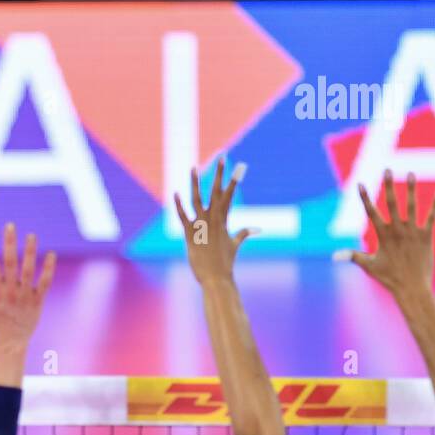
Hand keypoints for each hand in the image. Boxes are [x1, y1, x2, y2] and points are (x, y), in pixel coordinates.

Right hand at [0, 224, 55, 349]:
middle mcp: (10, 292)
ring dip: (30, 252)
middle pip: (10, 263)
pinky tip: (51, 255)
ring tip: (31, 236)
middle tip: (10, 226)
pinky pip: (45, 283)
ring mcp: (25, 296)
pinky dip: (48, 270)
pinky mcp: (37, 301)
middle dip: (9, 243)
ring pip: (29, 271)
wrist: (9, 343)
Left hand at [174, 158, 253, 284]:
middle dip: (219, 173)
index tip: (240, 165)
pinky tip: (175, 193)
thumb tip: (259, 229)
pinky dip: (179, 206)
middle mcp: (213, 220)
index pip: (230, 194)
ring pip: (197, 199)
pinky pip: (183, 216)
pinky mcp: (190, 234)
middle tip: (222, 156)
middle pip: (216, 191)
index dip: (235, 179)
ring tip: (194, 167)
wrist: (216, 278)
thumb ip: (244, 234)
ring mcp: (201, 226)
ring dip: (195, 183)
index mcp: (224, 220)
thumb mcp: (235, 245)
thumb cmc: (225, 263)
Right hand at [337, 170, 434, 300]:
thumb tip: (333, 256)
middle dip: (389, 185)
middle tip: (388, 169)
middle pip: (392, 203)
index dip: (365, 197)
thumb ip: (352, 256)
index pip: (371, 212)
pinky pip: (431, 217)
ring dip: (411, 189)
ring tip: (411, 173)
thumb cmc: (389, 278)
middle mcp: (398, 230)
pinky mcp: (427, 237)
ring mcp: (413, 232)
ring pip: (412, 206)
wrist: (412, 289)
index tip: (360, 183)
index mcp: (383, 235)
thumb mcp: (368, 266)